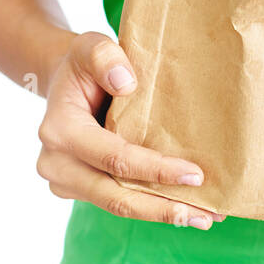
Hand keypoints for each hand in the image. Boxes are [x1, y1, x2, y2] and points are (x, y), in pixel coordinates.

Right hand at [35, 31, 224, 228]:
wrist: (65, 82)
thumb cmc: (83, 64)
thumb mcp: (91, 46)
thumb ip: (105, 57)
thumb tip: (127, 83)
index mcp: (60, 130)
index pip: (114, 157)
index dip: (155, 169)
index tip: (195, 175)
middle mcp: (56, 164)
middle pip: (115, 196)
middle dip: (162, 207)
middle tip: (206, 214)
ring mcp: (65, 181)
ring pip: (116, 206)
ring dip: (160, 213)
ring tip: (205, 217)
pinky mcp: (79, 189)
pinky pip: (116, 201)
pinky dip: (150, 206)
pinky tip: (184, 209)